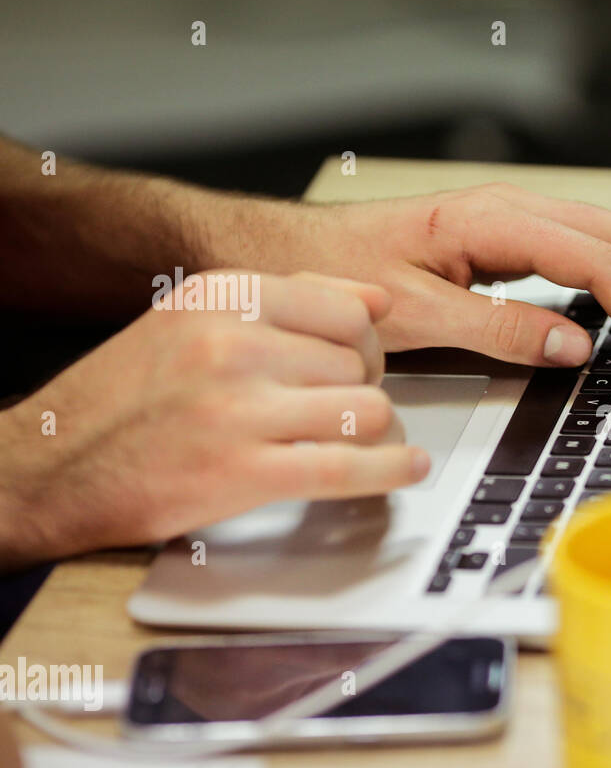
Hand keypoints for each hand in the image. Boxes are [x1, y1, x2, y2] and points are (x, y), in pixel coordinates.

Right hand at [0, 271, 428, 567]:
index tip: (360, 365)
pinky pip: (349, 465)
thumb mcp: (191, 321)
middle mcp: (229, 342)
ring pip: (367, 409)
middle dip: (365, 391)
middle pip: (362, 363)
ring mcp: (236, 407)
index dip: (367, 344)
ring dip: (376, 433)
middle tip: (343, 412)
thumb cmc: (122, 400)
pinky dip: (390, 471)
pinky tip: (406, 469)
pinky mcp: (242, 471)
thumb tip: (377, 298)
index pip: (347, 308)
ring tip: (362, 443)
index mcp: (219, 296)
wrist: (47, 468)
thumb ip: (287, 301)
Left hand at [257, 183, 610, 378]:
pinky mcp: (518, 244)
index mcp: (496, 221)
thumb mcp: (415, 316)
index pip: (597, 261)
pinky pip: (597, 255)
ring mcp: (522, 224)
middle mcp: (518, 211)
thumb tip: (576, 348)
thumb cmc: (343, 278)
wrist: (301, 258)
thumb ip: (498, 331)